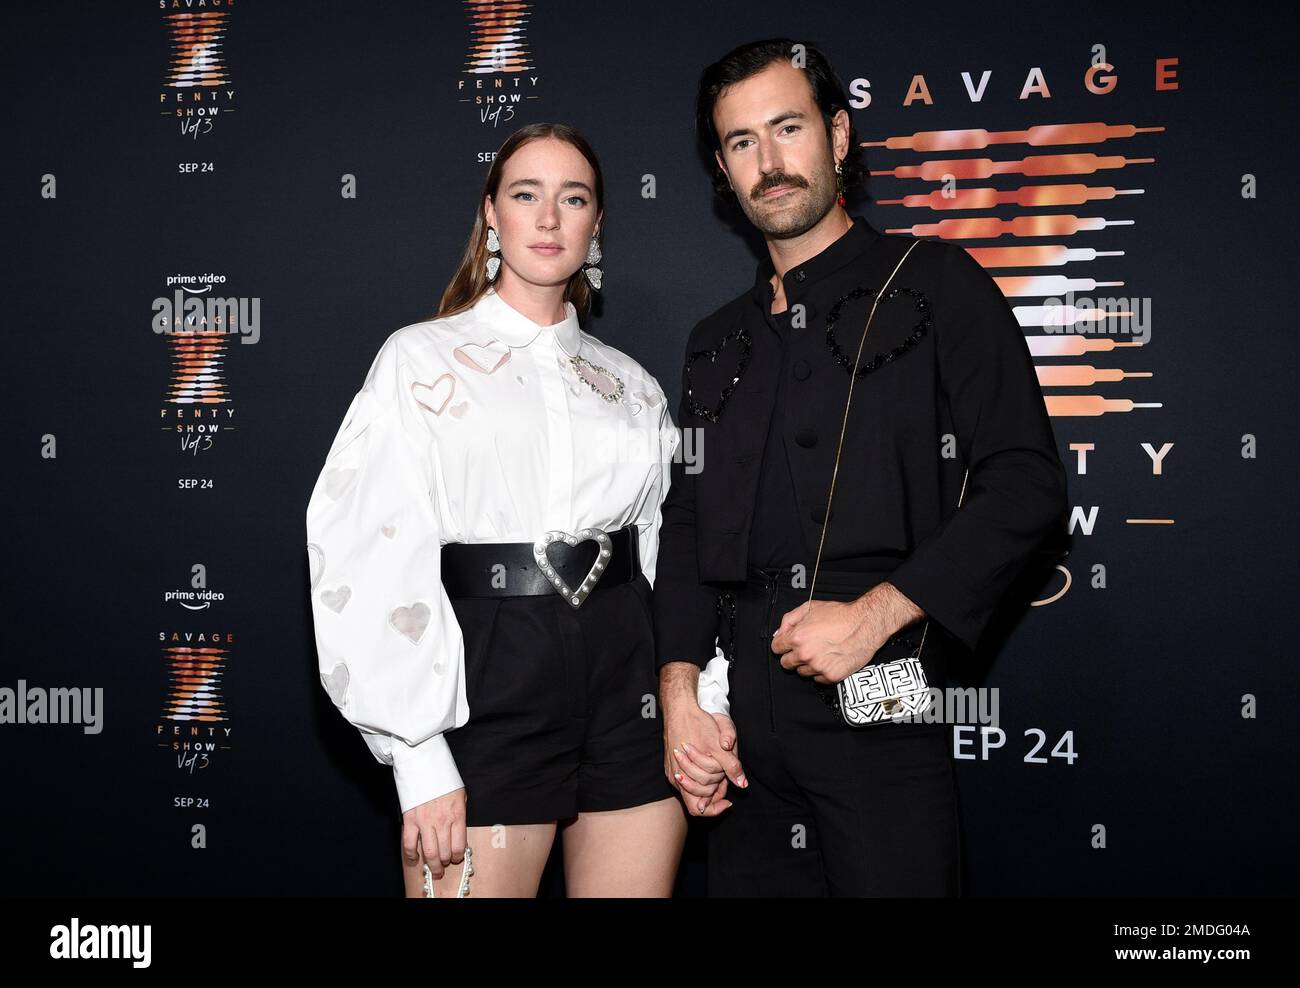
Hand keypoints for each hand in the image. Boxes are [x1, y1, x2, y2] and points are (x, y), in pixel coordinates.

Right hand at [401, 787, 466, 881]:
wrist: (424, 764)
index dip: (458, 856)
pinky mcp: (410, 820)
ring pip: (429, 853)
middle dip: (445, 864)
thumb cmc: (444, 779)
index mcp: (457, 815)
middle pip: (444, 853)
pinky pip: (410, 843)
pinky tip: (414, 859)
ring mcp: (425, 822)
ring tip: (433, 870)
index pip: (459, 846)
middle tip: (443, 868)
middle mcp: (442, 821)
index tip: (456, 858)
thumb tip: (459, 833)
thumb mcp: (461, 795)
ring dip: (432, 865)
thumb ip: (459, 814)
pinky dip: (411, 854)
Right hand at [663, 695, 745, 816]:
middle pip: (697, 798)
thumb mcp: (719, 747)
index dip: (714, 808)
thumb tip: (742, 784)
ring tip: (720, 769)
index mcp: (684, 777)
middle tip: (727, 778)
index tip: (728, 800)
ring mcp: (672, 770)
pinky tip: (710, 762)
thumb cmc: (698, 725)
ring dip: (709, 782)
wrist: (680, 708)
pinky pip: (688, 777)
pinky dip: (701, 774)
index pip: (698, 808)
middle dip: (714, 792)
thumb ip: (731, 767)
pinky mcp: (672, 762)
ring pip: (693, 787)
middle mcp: (675, 778)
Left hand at [770, 598, 882, 683]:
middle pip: (786, 663)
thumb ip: (789, 620)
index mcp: (797, 637)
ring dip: (808, 664)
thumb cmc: (841, 615)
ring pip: (802, 673)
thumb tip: (779, 633)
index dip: (782, 645)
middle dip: (793, 656)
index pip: (776, 648)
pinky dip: (822, 671)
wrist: (865, 624)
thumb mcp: (810, 607)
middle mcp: (805, 654)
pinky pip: (818, 680)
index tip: (788, 645)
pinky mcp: (831, 676)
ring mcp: (818, 667)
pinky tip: (829, 659)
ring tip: (821, 652)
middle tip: (805, 649)